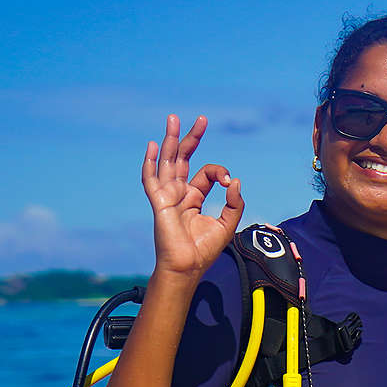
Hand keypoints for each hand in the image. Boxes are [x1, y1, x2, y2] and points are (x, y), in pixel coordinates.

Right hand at [142, 114, 242, 277]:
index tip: (229, 181)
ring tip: (173, 119)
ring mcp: (167, 196)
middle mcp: (179, 193)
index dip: (219, 172)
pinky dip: (151, 163)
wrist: (188, 267)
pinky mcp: (159, 203)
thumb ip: (234, 202)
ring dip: (171, 140)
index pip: (206, 173)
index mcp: (194, 197)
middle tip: (201, 119)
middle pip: (184, 159)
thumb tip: (235, 181)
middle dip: (191, 138)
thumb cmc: (204, 250)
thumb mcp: (227, 223)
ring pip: (168, 162)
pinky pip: (151, 180)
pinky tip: (154, 146)